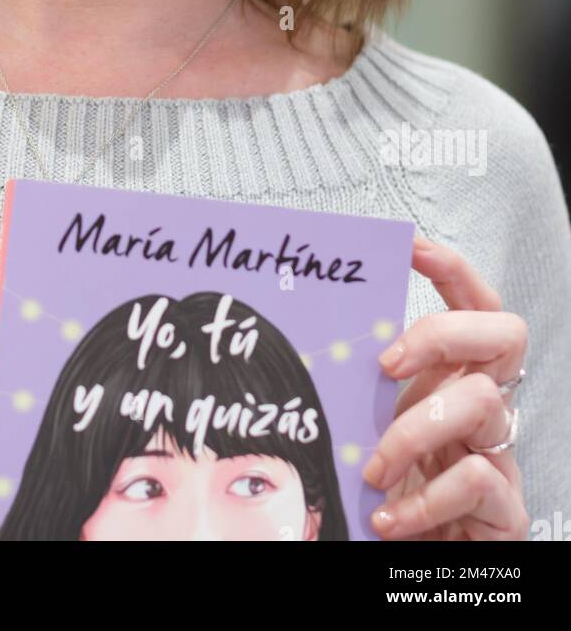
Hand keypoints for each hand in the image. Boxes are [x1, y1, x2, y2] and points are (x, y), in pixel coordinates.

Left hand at [362, 235, 529, 539]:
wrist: (416, 563)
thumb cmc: (391, 491)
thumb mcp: (372, 427)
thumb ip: (360, 388)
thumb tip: (303, 338)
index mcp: (452, 379)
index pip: (474, 305)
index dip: (451, 269)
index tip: (410, 245)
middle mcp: (483, 408)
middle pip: (503, 333)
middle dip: (444, 333)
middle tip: (388, 363)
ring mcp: (499, 455)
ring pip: (481, 402)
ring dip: (415, 429)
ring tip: (375, 469)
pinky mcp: (504, 509)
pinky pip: (476, 478)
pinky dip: (425, 498)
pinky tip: (390, 517)